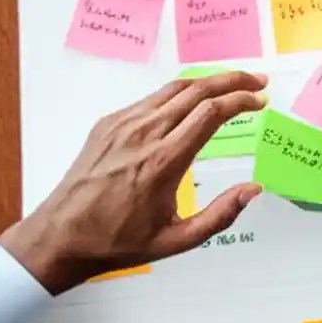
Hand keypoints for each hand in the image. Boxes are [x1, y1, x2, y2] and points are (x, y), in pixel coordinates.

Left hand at [0, 71, 268, 293]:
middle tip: (257, 81)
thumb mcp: (177, 241)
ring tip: (230, 85)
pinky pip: (151, 99)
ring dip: (207, 82)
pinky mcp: (108, 123)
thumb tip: (255, 188)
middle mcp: (144, 134)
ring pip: (173, 88)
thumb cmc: (120, 241)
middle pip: (196, 90)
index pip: (211, 113)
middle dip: (232, 81)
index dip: (241, 100)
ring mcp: (123, 124)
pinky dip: (179, 94)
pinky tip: (190, 103)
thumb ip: (221, 215)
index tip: (261, 100)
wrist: (60, 236)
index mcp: (164, 161)